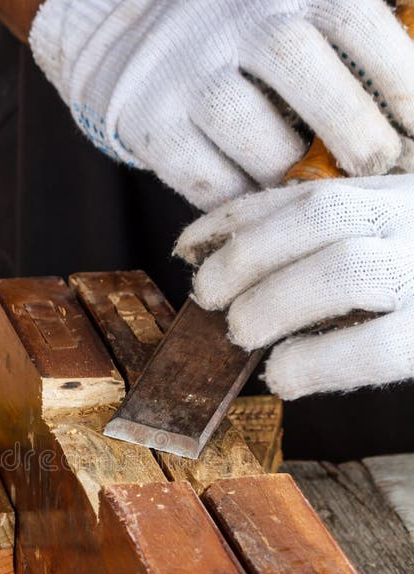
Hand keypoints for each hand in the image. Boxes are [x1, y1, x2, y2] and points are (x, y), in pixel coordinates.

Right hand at [29, 0, 413, 209]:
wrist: (139, 47)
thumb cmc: (245, 43)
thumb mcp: (299, 16)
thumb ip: (353, 45)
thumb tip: (410, 92)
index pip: (353, 19)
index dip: (399, 77)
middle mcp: (230, 19)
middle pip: (298, 64)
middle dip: (353, 129)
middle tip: (379, 169)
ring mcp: (185, 74)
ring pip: (249, 130)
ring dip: (297, 175)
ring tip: (321, 193)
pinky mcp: (149, 126)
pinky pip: (207, 181)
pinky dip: (246, 204)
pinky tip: (269, 209)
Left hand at [175, 175, 413, 398]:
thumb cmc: (413, 284)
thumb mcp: (388, 244)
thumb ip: (336, 247)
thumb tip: (237, 277)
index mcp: (393, 200)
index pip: (304, 196)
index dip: (234, 220)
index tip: (186, 246)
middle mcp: (412, 222)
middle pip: (320, 218)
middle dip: (245, 256)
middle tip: (207, 294)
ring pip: (342, 272)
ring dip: (273, 303)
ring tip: (242, 332)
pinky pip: (374, 348)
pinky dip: (315, 361)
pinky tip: (284, 374)